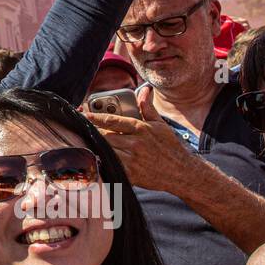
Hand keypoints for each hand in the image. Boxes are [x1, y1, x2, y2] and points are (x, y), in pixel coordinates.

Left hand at [81, 86, 195, 193]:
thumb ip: (147, 108)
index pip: (112, 120)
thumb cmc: (170, 147)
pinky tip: (94, 159)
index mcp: (140, 129)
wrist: (182, 172)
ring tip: (84, 143)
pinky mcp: (131, 174)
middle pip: (105, 135)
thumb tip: (144, 90)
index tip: (84, 114)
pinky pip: (111, 166)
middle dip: (93, 132)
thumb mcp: (160, 125)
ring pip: (106, 150)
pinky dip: (102, 162)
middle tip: (82, 130)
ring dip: (95, 146)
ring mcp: (132, 159)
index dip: (95, 117)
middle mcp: (135, 143)